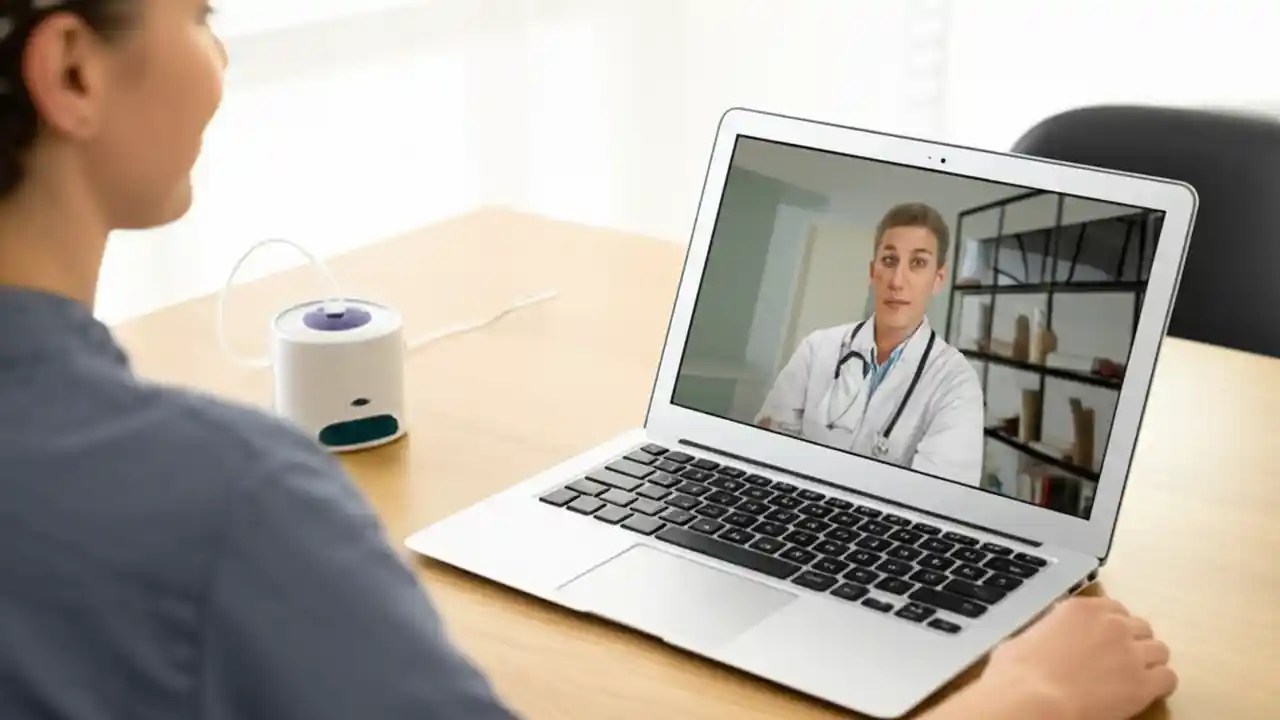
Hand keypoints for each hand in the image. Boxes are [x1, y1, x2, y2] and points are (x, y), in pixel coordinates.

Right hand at [981, 596, 1176, 719]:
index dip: (1111, 625)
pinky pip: (1168, 678)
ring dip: (1148, 661)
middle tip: (1118, 660)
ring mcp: (1130, 653)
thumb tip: (1043, 641)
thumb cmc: (1016, 672)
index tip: (1103, 639)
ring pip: (1160, 650)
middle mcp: (1111, 624)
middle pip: (1140, 627)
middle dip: (1132, 641)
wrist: (1031, 699)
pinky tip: (1145, 692)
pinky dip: (1159, 685)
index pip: (1113, 608)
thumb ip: (1045, 632)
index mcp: (1081, 609)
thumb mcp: (1024, 639)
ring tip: (1133, 677)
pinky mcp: (1143, 684)